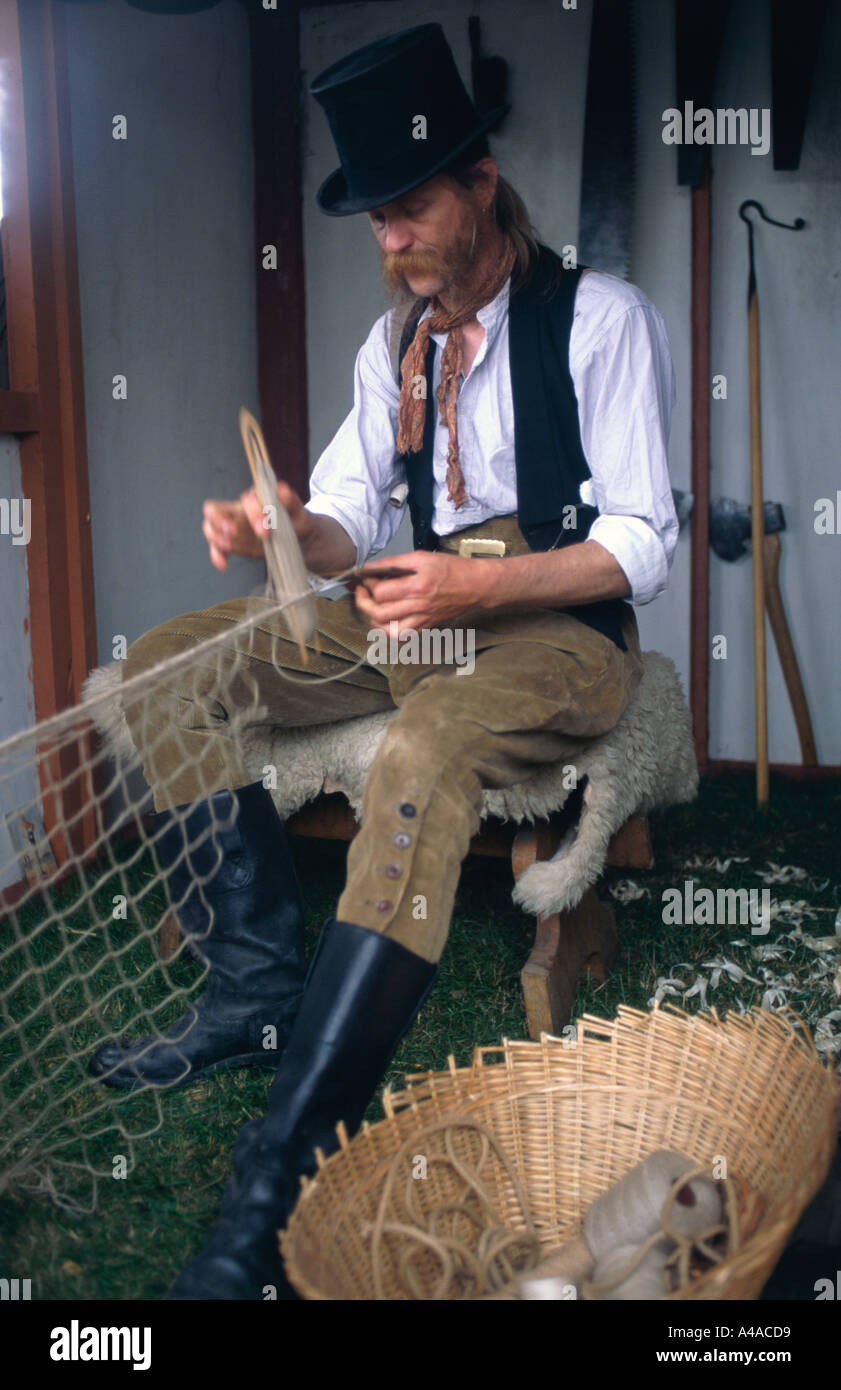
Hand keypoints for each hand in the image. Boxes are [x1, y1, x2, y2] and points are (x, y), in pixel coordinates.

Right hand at [203, 480, 315, 571]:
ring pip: (210, 528)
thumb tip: (282, 489)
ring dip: (216, 538)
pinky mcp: (232, 544)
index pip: (245, 501)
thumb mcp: (299, 511)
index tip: (265, 532)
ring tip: (229, 548)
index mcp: (255, 500)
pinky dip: (217, 556)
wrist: (299, 541)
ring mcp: (232, 528)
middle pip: (214, 509)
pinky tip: (224, 566)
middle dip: (220, 521)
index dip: (252, 514)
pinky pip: (216, 548)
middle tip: (234, 534)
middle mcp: (238, 511)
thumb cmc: (297, 522)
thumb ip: (290, 501)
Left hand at [352, 550, 488, 633]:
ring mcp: (422, 620)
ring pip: (389, 632)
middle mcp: (418, 607)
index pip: (381, 593)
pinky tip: (388, 619)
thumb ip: (395, 563)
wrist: (476, 586)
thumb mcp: (422, 557)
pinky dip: (390, 631)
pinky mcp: (426, 627)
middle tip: (363, 593)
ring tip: (373, 609)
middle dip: (363, 604)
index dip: (368, 585)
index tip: (367, 578)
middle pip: (379, 615)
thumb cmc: (452, 569)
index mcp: (417, 587)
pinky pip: (403, 637)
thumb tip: (371, 567)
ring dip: (374, 621)